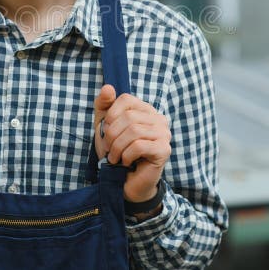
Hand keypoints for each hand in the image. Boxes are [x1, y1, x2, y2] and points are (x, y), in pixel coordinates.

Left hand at [93, 85, 170, 203]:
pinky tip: (126, 162)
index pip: (125, 99)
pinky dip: (126, 155)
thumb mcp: (104, 127)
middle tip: (109, 149)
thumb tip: (108, 87)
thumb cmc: (116, 152)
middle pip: (128, 116)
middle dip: (112, 135)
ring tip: (115, 157)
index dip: (111, 115)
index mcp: (145, 109)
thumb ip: (104, 106)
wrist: (124, 182)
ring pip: (133, 131)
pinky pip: (139, 146)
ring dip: (118, 147)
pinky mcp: (164, 150)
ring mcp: (164, 134)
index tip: (106, 131)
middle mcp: (158, 118)